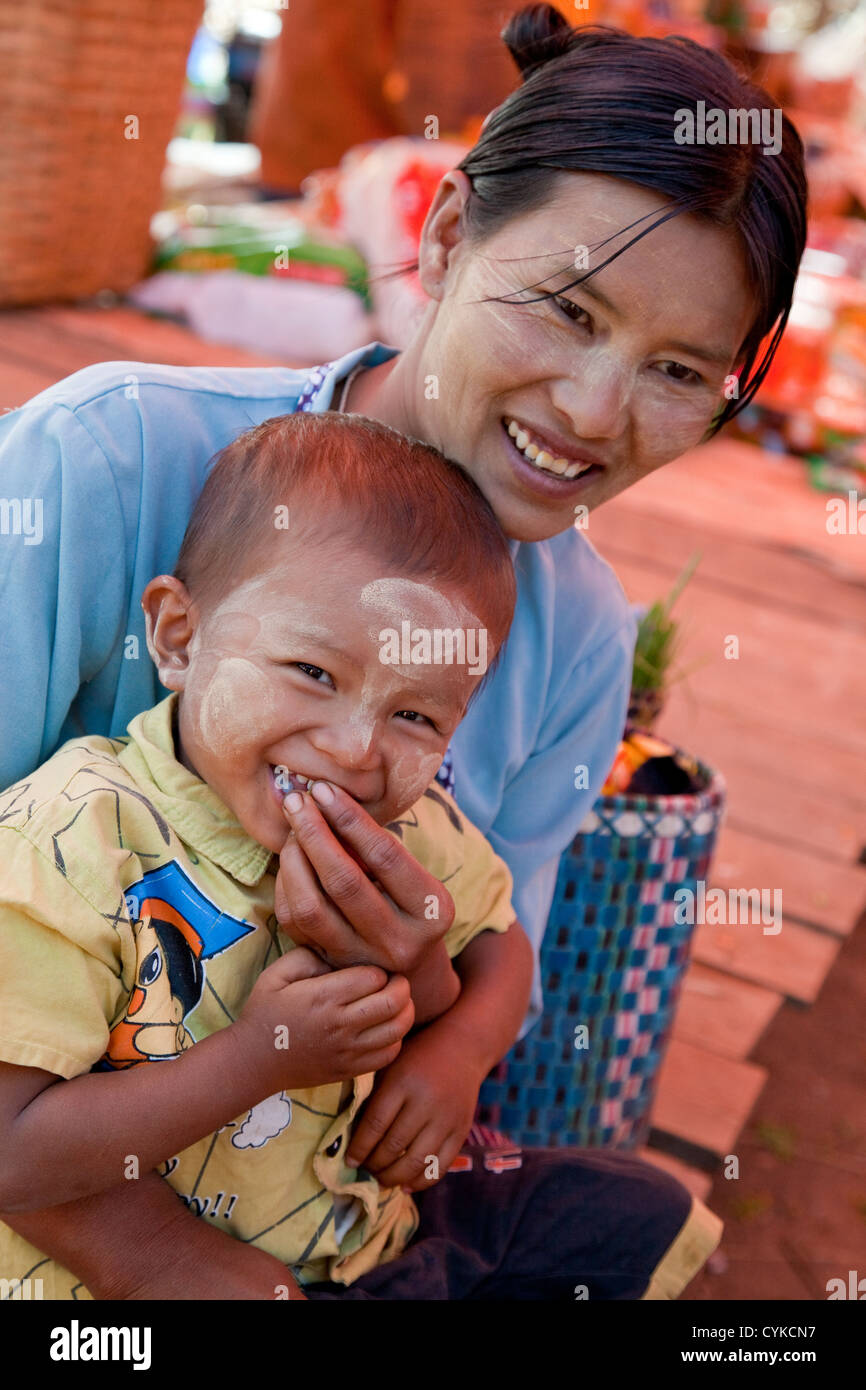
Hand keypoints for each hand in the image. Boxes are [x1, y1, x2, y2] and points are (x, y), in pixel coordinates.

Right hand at [234, 947, 413, 1092]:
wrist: (253, 1062)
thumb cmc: (265, 1011)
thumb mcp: (276, 973)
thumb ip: (308, 955)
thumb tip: (340, 950)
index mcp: (323, 997)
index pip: (374, 976)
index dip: (379, 968)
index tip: (371, 968)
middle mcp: (340, 1025)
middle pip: (394, 1002)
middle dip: (400, 985)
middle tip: (393, 981)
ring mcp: (347, 1051)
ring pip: (398, 1029)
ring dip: (403, 1011)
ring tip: (393, 1002)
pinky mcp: (350, 1070)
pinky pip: (389, 1054)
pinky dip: (395, 1038)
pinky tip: (383, 1027)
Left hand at [275, 781, 453, 974]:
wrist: (410, 968)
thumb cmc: (411, 905)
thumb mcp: (414, 878)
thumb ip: (379, 849)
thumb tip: (328, 800)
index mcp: (430, 911)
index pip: (385, 856)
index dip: (351, 818)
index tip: (324, 790)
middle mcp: (399, 941)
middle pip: (344, 881)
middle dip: (314, 833)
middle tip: (296, 801)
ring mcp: (362, 960)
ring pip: (311, 907)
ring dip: (294, 860)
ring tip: (292, 831)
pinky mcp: (331, 965)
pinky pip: (295, 923)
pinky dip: (286, 886)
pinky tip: (290, 861)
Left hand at [344, 1020, 483, 1190]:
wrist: (461, 1045)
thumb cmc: (416, 1055)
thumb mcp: (390, 1066)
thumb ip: (372, 1098)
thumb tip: (349, 1139)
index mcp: (403, 1082)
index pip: (375, 1125)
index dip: (358, 1148)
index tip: (349, 1161)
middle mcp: (426, 1101)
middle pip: (393, 1146)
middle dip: (374, 1165)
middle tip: (363, 1170)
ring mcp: (447, 1118)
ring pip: (416, 1161)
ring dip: (394, 1177)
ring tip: (380, 1179)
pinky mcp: (462, 1130)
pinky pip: (440, 1165)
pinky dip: (421, 1181)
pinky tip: (405, 1185)